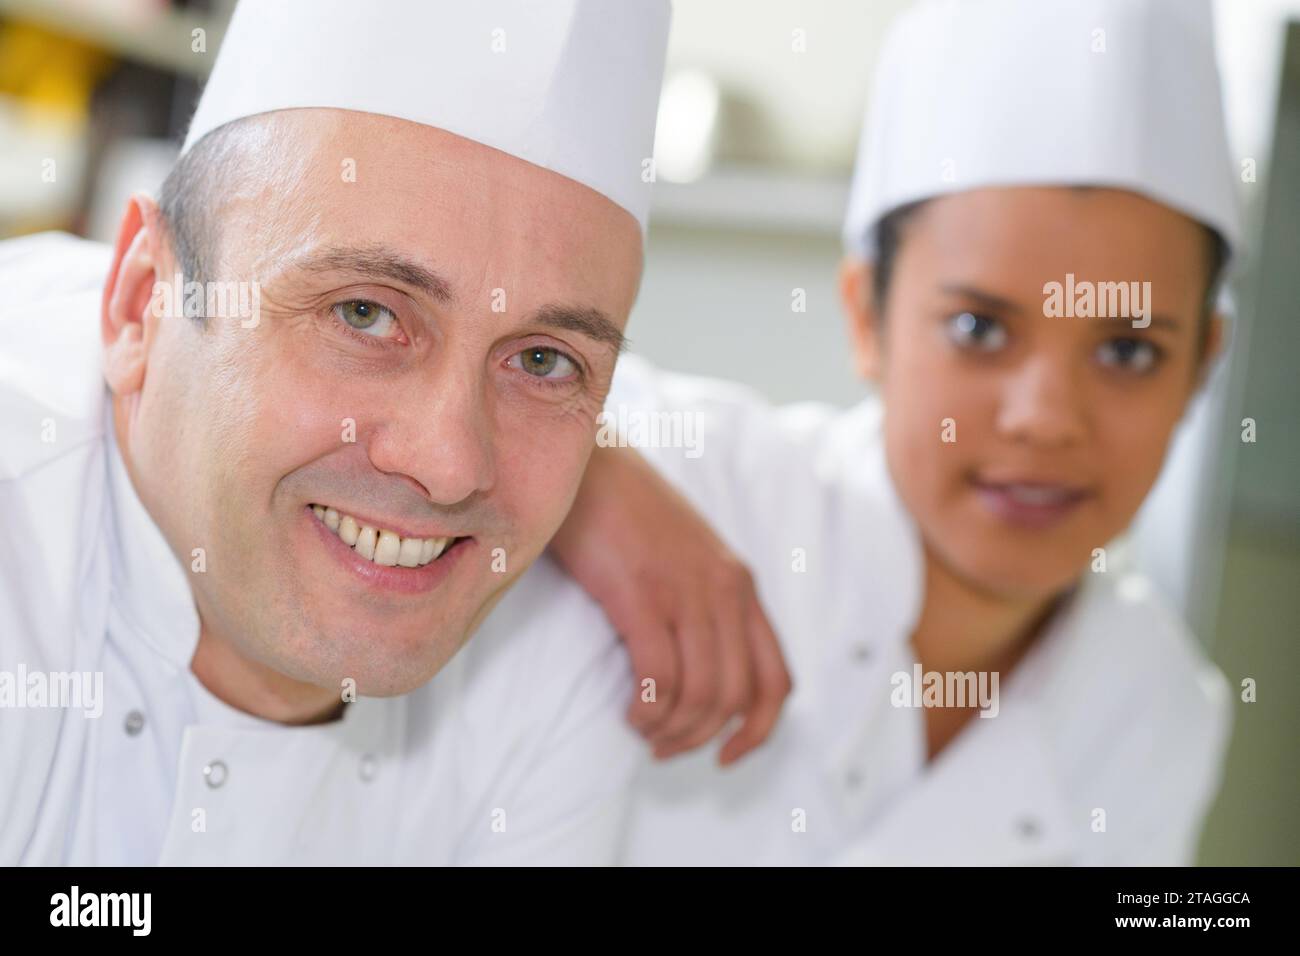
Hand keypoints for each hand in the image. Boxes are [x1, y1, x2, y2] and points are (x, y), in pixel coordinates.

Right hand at [550, 445, 791, 764]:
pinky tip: (631, 711)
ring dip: (670, 729)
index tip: (725, 754)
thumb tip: (697, 669)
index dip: (757, 731)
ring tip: (642, 728)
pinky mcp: (641, 595)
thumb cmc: (625, 513)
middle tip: (662, 746)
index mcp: (740, 586)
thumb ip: (704, 603)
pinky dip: (647, 709)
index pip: (776, 680)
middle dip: (700, 737)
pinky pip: (659, 678)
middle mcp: (725, 591)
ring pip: (701, 694)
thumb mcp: (688, 557)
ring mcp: (686, 592)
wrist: (586, 463)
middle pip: (736, 697)